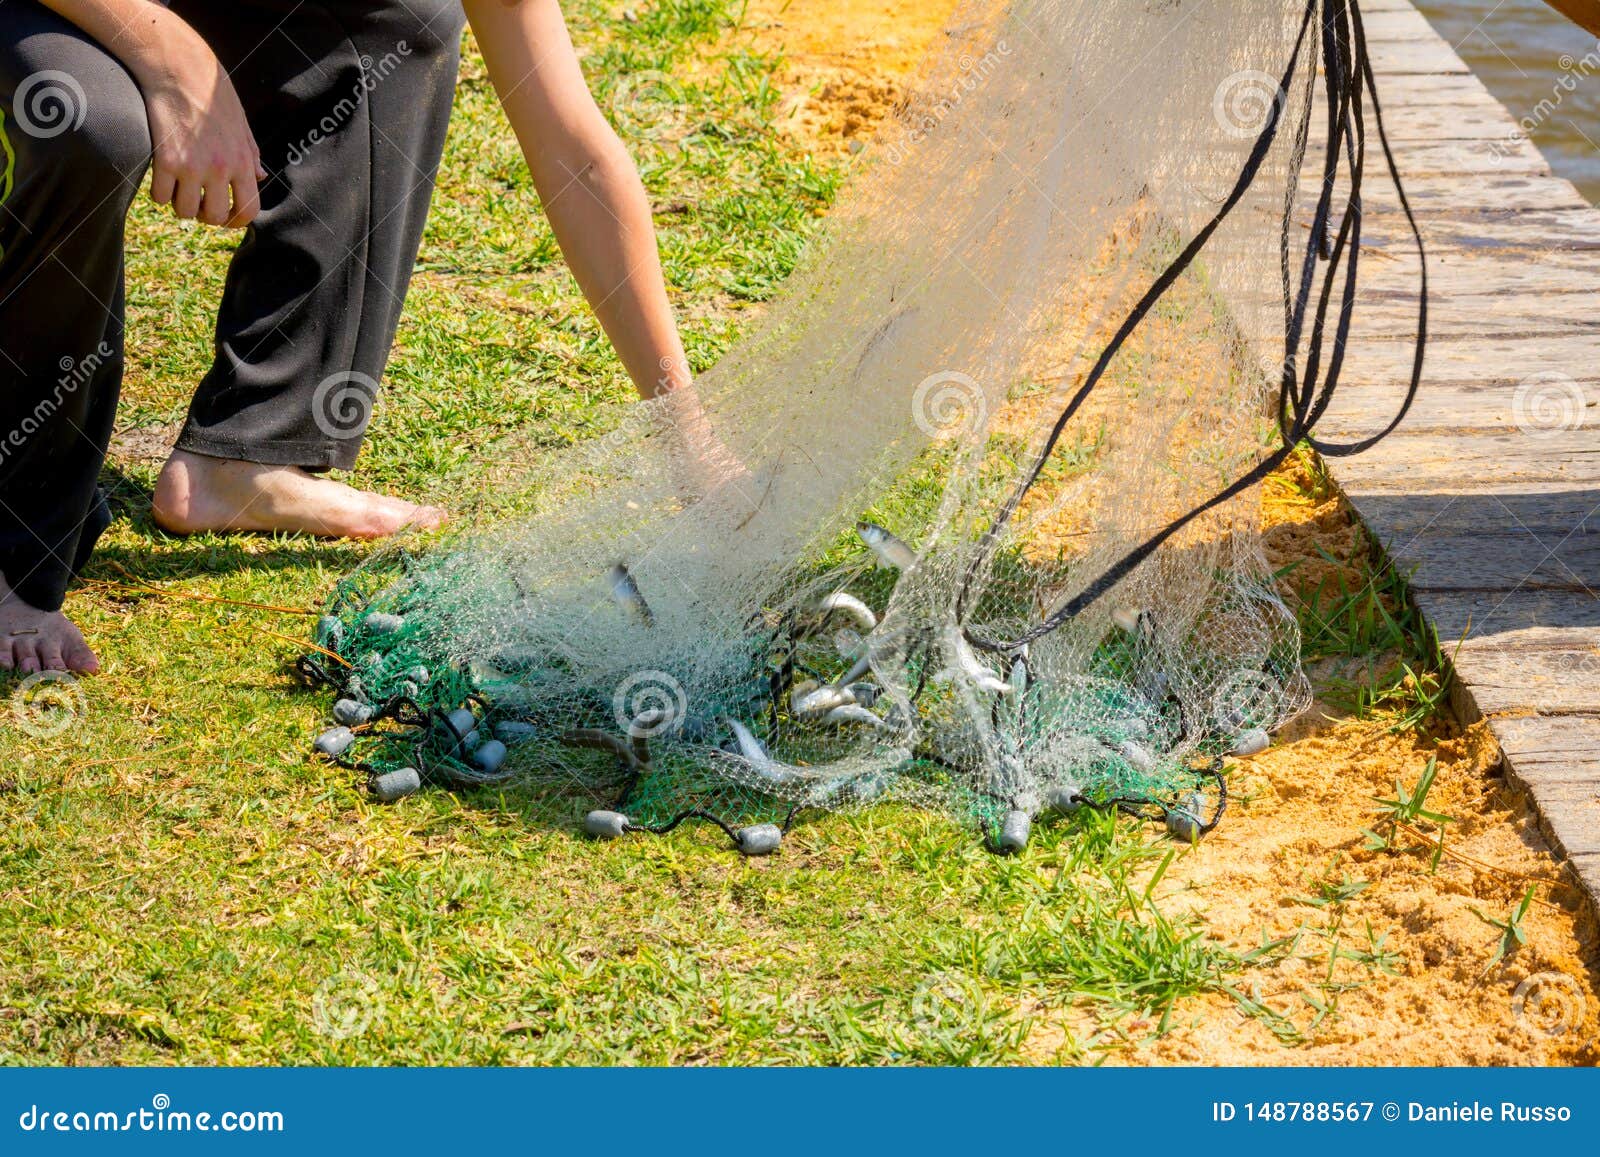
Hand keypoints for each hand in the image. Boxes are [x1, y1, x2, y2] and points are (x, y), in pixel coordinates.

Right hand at [136, 17, 264, 227]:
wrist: (179, 68)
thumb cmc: (212, 93)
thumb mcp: (241, 124)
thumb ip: (251, 154)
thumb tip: (259, 178)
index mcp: (243, 162)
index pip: (249, 211)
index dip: (236, 221)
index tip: (226, 216)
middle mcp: (220, 169)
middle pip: (214, 217)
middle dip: (204, 214)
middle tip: (197, 200)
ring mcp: (192, 166)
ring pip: (184, 212)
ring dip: (180, 204)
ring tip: (179, 186)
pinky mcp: (165, 160)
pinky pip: (160, 197)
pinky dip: (159, 192)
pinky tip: (161, 177)